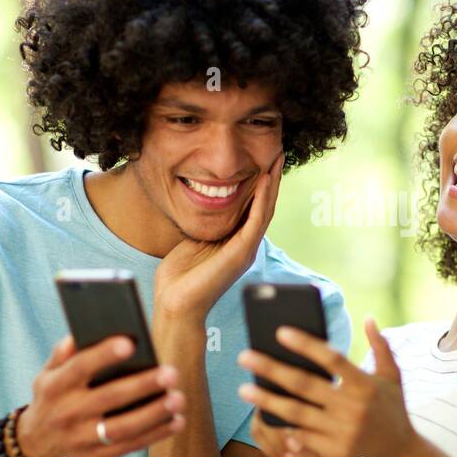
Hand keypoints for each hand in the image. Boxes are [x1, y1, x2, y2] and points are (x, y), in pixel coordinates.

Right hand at [15, 334, 186, 456]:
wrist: (33, 451)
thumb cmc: (49, 402)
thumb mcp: (45, 377)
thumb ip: (61, 356)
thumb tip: (77, 335)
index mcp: (55, 388)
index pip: (80, 368)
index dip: (103, 355)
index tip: (130, 343)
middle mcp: (68, 413)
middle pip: (109, 397)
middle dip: (142, 385)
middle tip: (171, 373)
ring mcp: (82, 438)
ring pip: (123, 427)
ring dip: (154, 413)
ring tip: (178, 398)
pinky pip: (130, 445)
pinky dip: (156, 434)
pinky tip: (177, 421)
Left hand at [153, 152, 283, 321]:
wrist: (177, 303)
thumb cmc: (180, 276)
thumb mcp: (195, 239)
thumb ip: (207, 224)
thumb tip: (204, 201)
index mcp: (236, 242)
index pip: (254, 208)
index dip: (261, 184)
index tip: (264, 159)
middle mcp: (246, 245)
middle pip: (265, 206)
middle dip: (272, 178)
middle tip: (279, 153)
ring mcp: (246, 249)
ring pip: (265, 210)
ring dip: (272, 184)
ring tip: (277, 160)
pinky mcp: (242, 252)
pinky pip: (256, 220)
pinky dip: (261, 199)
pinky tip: (264, 179)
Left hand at [236, 318, 423, 456]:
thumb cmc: (394, 413)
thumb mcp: (393, 378)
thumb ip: (381, 347)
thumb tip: (369, 317)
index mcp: (366, 385)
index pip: (331, 359)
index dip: (305, 344)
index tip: (279, 332)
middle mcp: (352, 408)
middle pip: (304, 384)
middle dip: (271, 369)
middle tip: (244, 356)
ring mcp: (341, 431)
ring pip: (295, 412)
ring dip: (266, 400)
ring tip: (243, 388)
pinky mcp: (333, 452)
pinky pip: (300, 436)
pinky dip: (282, 426)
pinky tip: (262, 415)